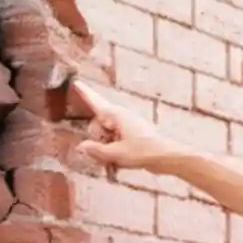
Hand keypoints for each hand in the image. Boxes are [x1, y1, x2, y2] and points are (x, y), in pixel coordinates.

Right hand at [71, 81, 185, 172]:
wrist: (166, 156)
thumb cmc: (143, 152)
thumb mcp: (116, 153)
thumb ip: (96, 150)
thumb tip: (81, 146)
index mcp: (116, 115)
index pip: (95, 102)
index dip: (85, 94)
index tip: (76, 82)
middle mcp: (120, 117)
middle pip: (98, 124)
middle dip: (97, 138)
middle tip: (109, 151)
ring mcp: (126, 125)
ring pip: (105, 133)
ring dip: (105, 145)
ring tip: (118, 157)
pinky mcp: (131, 133)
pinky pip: (114, 139)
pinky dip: (113, 148)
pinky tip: (121, 159)